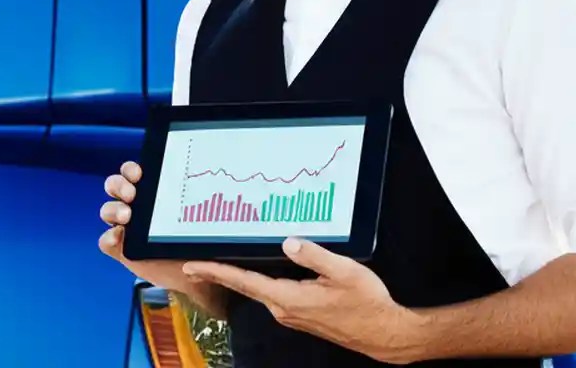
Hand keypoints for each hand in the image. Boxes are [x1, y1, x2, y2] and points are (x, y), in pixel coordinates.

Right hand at [98, 162, 199, 296]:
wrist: (195, 276)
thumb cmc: (200, 243)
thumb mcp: (204, 222)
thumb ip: (204, 211)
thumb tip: (215, 199)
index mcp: (152, 193)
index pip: (132, 173)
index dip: (130, 169)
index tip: (140, 173)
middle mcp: (135, 206)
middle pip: (115, 186)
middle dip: (119, 185)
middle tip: (131, 194)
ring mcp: (126, 228)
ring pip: (108, 210)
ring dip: (114, 209)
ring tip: (127, 216)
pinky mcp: (121, 250)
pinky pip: (105, 241)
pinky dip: (109, 238)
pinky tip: (118, 238)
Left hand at [182, 237, 423, 363]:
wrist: (384, 334)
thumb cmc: (367, 302)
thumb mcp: (345, 272)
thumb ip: (314, 255)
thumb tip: (287, 242)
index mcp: (289, 298)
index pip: (244, 281)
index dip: (216, 271)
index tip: (192, 265)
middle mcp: (283, 309)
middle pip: (244, 286)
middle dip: (217, 273)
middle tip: (192, 262)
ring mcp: (291, 314)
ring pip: (257, 291)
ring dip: (237, 277)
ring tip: (218, 262)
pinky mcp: (300, 315)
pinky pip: (271, 294)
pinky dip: (256, 282)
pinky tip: (256, 272)